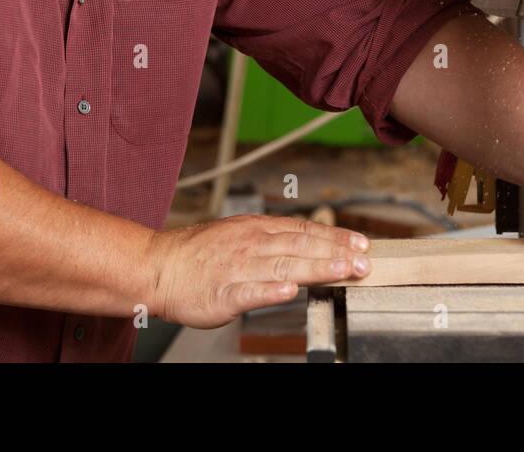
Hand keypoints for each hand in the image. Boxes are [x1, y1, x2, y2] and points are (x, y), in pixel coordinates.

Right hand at [146, 214, 370, 326]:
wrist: (158, 267)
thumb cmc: (201, 255)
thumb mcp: (241, 234)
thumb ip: (274, 240)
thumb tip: (311, 243)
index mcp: (258, 229)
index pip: (305, 230)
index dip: (335, 237)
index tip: (362, 243)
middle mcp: (252, 244)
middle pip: (301, 247)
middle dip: (336, 253)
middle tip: (365, 261)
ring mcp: (238, 269)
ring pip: (282, 266)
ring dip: (315, 268)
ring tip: (341, 271)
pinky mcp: (222, 294)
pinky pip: (249, 292)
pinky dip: (270, 291)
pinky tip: (288, 292)